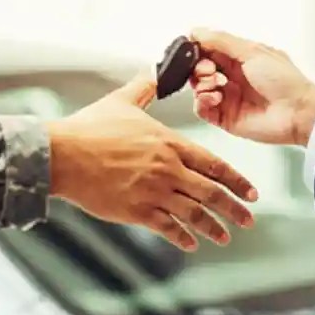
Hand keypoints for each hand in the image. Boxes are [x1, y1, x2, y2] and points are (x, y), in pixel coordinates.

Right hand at [47, 73, 257, 251]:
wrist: (62, 154)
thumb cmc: (89, 128)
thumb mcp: (121, 101)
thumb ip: (144, 88)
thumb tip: (153, 70)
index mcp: (170, 143)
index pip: (213, 164)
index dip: (236, 180)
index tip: (251, 192)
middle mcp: (168, 169)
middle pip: (211, 192)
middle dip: (234, 208)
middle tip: (248, 219)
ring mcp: (153, 191)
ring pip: (193, 213)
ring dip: (212, 227)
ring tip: (224, 237)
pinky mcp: (136, 210)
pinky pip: (167, 227)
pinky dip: (181, 237)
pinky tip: (190, 244)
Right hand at [187, 27, 314, 146]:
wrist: (297, 112)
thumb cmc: (285, 81)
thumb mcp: (252, 51)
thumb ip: (222, 41)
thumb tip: (197, 31)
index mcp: (240, 58)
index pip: (209, 50)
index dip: (199, 49)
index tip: (194, 49)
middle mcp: (233, 77)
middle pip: (200, 69)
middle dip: (199, 67)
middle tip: (209, 69)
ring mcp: (228, 97)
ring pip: (198, 88)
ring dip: (202, 84)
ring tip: (218, 84)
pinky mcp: (225, 117)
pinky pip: (201, 109)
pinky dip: (202, 102)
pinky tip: (216, 98)